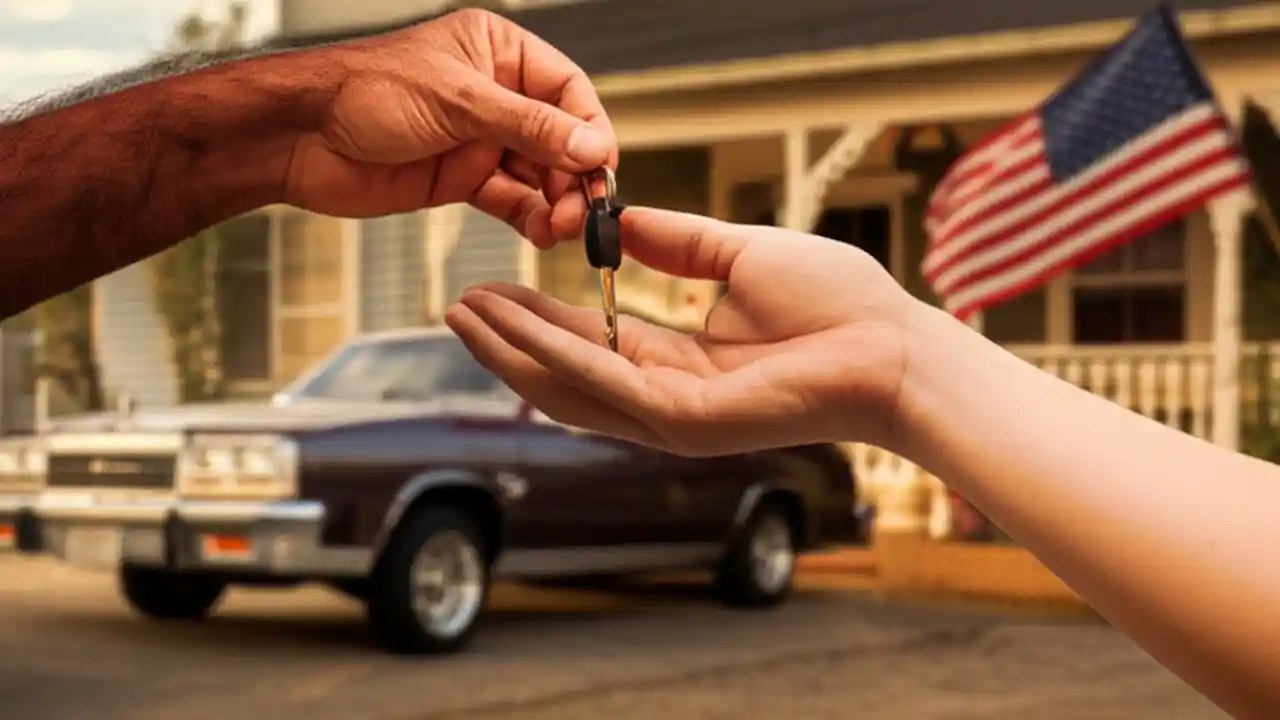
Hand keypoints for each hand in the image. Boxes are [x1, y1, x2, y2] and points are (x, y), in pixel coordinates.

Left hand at [285, 9, 615, 247]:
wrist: (298, 137)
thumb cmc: (364, 92)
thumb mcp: (459, 102)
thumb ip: (529, 127)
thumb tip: (591, 147)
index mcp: (497, 52)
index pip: (567, 90)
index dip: (590, 129)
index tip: (601, 167)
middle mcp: (495, 94)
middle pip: (559, 138)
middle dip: (575, 175)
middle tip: (582, 211)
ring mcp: (478, 139)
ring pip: (539, 174)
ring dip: (556, 203)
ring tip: (561, 229)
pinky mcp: (461, 178)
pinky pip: (510, 200)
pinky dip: (530, 217)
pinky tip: (542, 233)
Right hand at [445, 208, 925, 455]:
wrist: (894, 345)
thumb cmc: (836, 303)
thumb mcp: (740, 255)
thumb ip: (679, 243)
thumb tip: (626, 220)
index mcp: (680, 362)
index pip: (590, 344)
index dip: (538, 318)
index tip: (494, 286)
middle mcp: (666, 397)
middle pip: (566, 373)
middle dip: (508, 341)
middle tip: (454, 305)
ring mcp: (673, 417)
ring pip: (571, 385)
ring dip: (512, 350)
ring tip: (462, 315)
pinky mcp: (687, 421)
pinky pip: (604, 383)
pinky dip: (554, 352)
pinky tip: (512, 324)